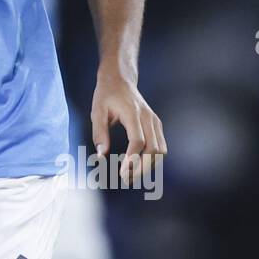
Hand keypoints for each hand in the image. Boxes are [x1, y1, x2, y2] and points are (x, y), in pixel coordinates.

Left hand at [90, 67, 166, 185]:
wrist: (120, 79)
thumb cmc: (106, 94)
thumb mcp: (97, 111)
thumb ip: (99, 132)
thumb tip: (101, 154)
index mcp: (133, 113)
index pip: (138, 141)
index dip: (132, 159)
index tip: (122, 172)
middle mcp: (148, 118)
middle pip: (154, 149)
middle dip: (142, 168)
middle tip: (126, 179)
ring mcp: (155, 121)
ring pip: (161, 151)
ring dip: (148, 166)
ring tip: (131, 175)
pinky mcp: (156, 125)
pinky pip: (161, 147)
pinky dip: (152, 160)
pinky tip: (138, 166)